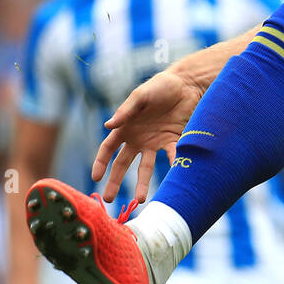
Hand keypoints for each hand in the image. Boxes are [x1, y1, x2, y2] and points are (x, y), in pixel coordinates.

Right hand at [93, 68, 203, 201]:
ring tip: (141, 199)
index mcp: (125, 128)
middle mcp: (138, 139)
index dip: (101, 163)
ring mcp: (155, 143)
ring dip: (142, 183)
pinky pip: (172, 156)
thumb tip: (108, 126)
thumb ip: (126, 111)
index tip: (96, 178)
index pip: (108, 149)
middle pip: (123, 164)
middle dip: (115, 181)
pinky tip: (173, 176)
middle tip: (110, 199)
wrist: (186, 84)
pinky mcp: (173, 142)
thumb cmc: (160, 87)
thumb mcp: (140, 96)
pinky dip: (173, 165)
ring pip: (145, 167)